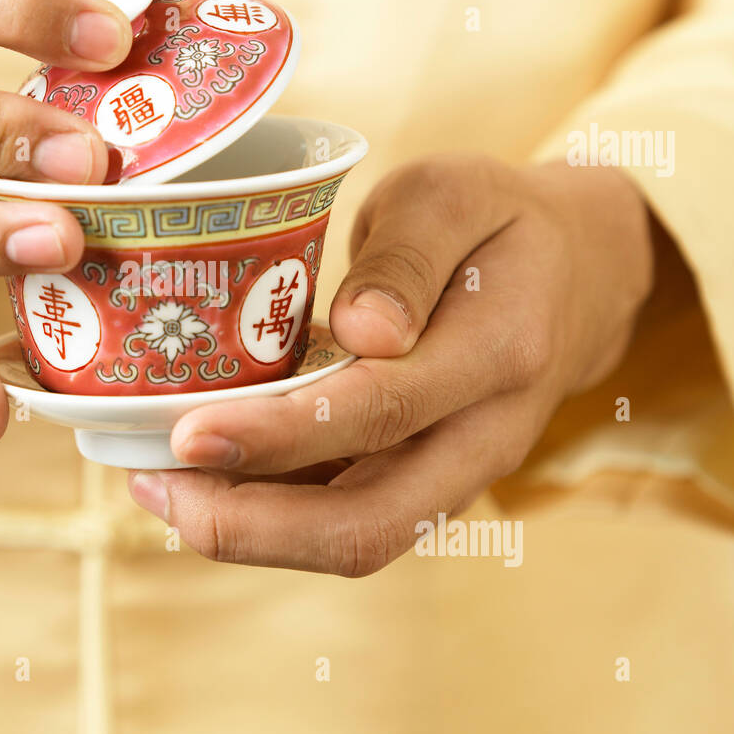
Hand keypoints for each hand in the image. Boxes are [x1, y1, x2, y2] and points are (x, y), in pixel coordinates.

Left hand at [128, 157, 655, 574]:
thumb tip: (362, 332)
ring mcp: (459, 472)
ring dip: (253, 534)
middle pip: (370, 524)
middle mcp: (486, 436)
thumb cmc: (499, 222)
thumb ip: (408, 255)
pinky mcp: (429, 482)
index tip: (187, 433)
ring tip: (159, 491)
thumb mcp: (455, 193)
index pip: (383, 411)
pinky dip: (275, 516)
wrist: (580, 276)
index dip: (281, 434)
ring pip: (358, 539)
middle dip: (252, 525)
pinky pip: (352, 519)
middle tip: (154, 488)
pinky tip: (204, 484)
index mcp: (500, 350)